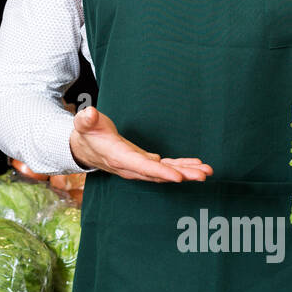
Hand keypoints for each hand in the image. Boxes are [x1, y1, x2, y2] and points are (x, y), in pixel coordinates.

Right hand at [69, 106, 211, 182]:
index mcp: (118, 157)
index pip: (141, 167)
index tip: (178, 177)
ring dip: (186, 172)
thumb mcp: (84, 124)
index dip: (160, 173)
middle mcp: (131, 167)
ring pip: (165, 173)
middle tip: (203, 175)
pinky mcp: (144, 164)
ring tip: (206, 171)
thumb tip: (90, 113)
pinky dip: (180, 167)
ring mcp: (139, 167)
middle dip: (182, 175)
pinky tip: (196, 165)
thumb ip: (86, 119)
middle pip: (158, 175)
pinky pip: (164, 168)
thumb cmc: (87, 134)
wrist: (85, 147)